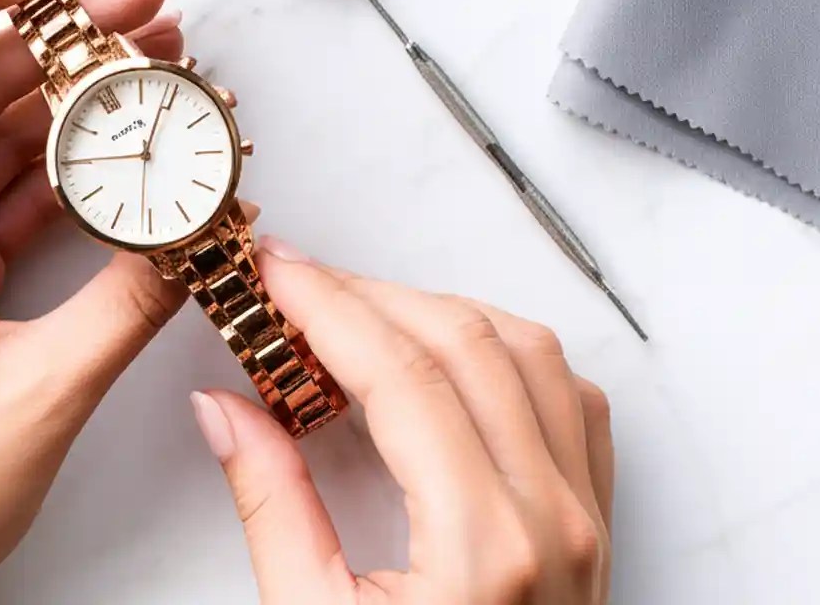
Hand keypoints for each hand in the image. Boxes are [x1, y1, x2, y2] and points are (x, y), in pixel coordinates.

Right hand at [192, 237, 613, 603]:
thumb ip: (273, 505)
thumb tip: (226, 411)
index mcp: (483, 548)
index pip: (404, 373)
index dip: (331, 303)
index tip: (278, 270)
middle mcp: (552, 518)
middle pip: (466, 342)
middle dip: (372, 292)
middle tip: (300, 284)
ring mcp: (585, 516)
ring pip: (529, 352)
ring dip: (439, 311)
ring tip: (362, 312)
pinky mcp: (593, 520)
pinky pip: (571, 398)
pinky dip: (506, 351)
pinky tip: (451, 356)